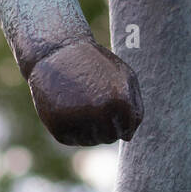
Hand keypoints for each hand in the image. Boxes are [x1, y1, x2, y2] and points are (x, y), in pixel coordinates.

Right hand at [27, 39, 142, 145]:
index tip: (107, 100)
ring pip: (91, 141)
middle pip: (109, 137)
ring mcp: (79, 120)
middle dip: (104, 124)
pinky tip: (68, 107)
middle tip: (91, 100)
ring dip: (88, 127)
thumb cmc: (94, 63)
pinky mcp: (58, 126)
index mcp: (121, 102)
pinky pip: (71, 140)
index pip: (127, 130)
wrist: (55, 50)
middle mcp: (101, 113)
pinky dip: (71, 129)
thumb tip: (128, 137)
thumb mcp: (124, 76)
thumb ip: (134, 107)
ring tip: (80, 102)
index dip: (118, 119)